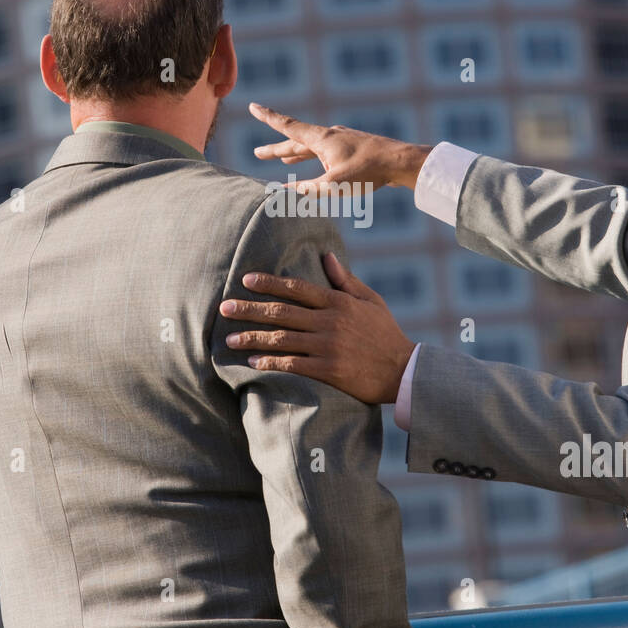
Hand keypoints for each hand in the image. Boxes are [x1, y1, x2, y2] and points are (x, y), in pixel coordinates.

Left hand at [220, 252, 414, 404]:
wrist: (403, 371)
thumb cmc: (386, 333)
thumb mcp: (371, 301)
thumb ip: (346, 280)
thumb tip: (327, 256)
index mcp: (338, 302)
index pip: (297, 288)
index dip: (269, 283)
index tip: (246, 280)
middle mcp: (330, 321)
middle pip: (282, 312)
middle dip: (250, 309)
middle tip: (224, 307)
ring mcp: (328, 346)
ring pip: (282, 339)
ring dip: (252, 338)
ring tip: (229, 338)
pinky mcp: (329, 370)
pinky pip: (293, 365)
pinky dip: (270, 362)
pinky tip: (252, 362)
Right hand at [249, 103, 431, 194]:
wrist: (400, 162)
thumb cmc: (367, 172)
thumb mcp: (333, 185)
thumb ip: (306, 190)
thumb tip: (281, 194)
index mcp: (321, 139)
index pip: (287, 126)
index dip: (268, 117)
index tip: (252, 106)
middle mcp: (329, 135)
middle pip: (296, 140)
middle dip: (276, 148)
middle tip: (258, 153)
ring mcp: (342, 140)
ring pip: (312, 146)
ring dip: (296, 153)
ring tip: (283, 158)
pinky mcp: (353, 148)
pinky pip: (326, 151)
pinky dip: (315, 156)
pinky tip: (319, 163)